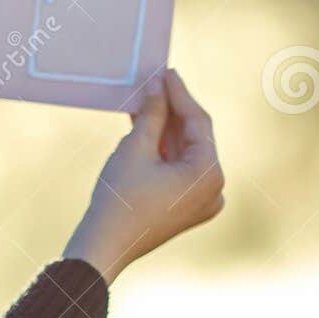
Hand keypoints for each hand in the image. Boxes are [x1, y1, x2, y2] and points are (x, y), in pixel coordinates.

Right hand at [63, 68, 224, 283]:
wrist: (105, 245)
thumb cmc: (121, 198)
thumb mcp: (136, 148)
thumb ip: (152, 114)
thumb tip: (158, 87)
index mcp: (208, 174)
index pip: (199, 122)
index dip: (180, 93)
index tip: (166, 72)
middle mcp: (213, 189)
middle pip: (194, 137)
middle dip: (172, 110)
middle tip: (155, 83)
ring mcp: (201, 201)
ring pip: (185, 153)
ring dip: (165, 128)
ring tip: (146, 101)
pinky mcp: (186, 207)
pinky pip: (178, 170)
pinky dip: (163, 150)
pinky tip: (145, 127)